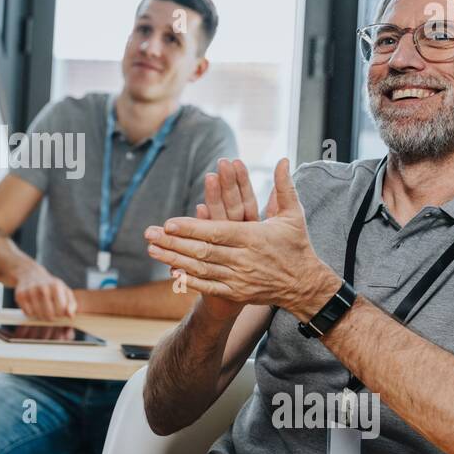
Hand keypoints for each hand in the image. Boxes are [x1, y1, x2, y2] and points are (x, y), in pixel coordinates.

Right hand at [13, 264, 76, 318]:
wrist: (30, 273)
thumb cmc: (50, 285)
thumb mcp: (64, 290)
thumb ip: (71, 304)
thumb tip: (71, 316)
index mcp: (56, 286)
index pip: (61, 310)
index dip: (61, 314)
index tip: (59, 312)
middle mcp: (42, 287)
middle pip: (49, 315)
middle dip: (51, 318)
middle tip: (51, 314)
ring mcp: (30, 291)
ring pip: (38, 315)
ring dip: (41, 316)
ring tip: (42, 309)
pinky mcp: (20, 295)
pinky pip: (28, 313)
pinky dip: (31, 313)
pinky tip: (33, 306)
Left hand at [145, 158, 339, 317]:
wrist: (304, 285)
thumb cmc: (297, 245)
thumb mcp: (293, 215)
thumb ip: (284, 187)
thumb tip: (283, 159)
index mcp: (253, 237)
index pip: (216, 232)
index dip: (191, 228)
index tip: (169, 223)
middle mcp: (243, 259)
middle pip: (202, 251)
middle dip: (173, 243)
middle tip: (149, 234)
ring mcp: (239, 279)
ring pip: (201, 269)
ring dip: (174, 259)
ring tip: (152, 250)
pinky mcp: (237, 294)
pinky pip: (209, 288)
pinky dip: (189, 281)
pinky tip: (171, 272)